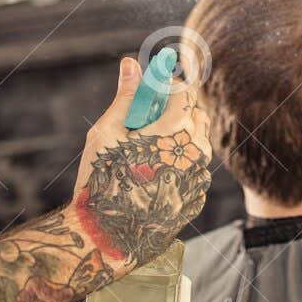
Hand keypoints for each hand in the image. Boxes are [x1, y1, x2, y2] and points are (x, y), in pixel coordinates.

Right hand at [70, 57, 212, 270]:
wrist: (105, 238)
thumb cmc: (101, 181)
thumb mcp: (107, 133)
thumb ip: (126, 97)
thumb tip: (131, 63)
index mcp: (176, 132)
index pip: (185, 92)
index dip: (169, 86)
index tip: (154, 88)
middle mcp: (196, 154)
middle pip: (196, 116)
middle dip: (176, 110)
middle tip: (148, 118)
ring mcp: (199, 179)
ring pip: (198, 144)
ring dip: (179, 137)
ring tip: (148, 148)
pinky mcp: (196, 200)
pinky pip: (194, 171)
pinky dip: (179, 164)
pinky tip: (152, 174)